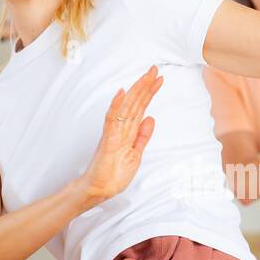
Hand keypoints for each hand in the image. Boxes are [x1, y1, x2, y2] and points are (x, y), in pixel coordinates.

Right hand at [79, 65, 161, 202]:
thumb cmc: (113, 174)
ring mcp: (114, 133)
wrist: (99, 190)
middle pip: (134, 103)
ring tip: (145, 76)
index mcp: (128, 131)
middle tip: (155, 69)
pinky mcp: (108, 140)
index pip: (140, 108)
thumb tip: (151, 118)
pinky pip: (112, 120)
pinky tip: (122, 93)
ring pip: (125, 107)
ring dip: (135, 91)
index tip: (159, 79)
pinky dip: (116, 106)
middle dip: (145, 86)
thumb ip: (142, 136)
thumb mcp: (135, 154)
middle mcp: (121, 128)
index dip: (149, 93)